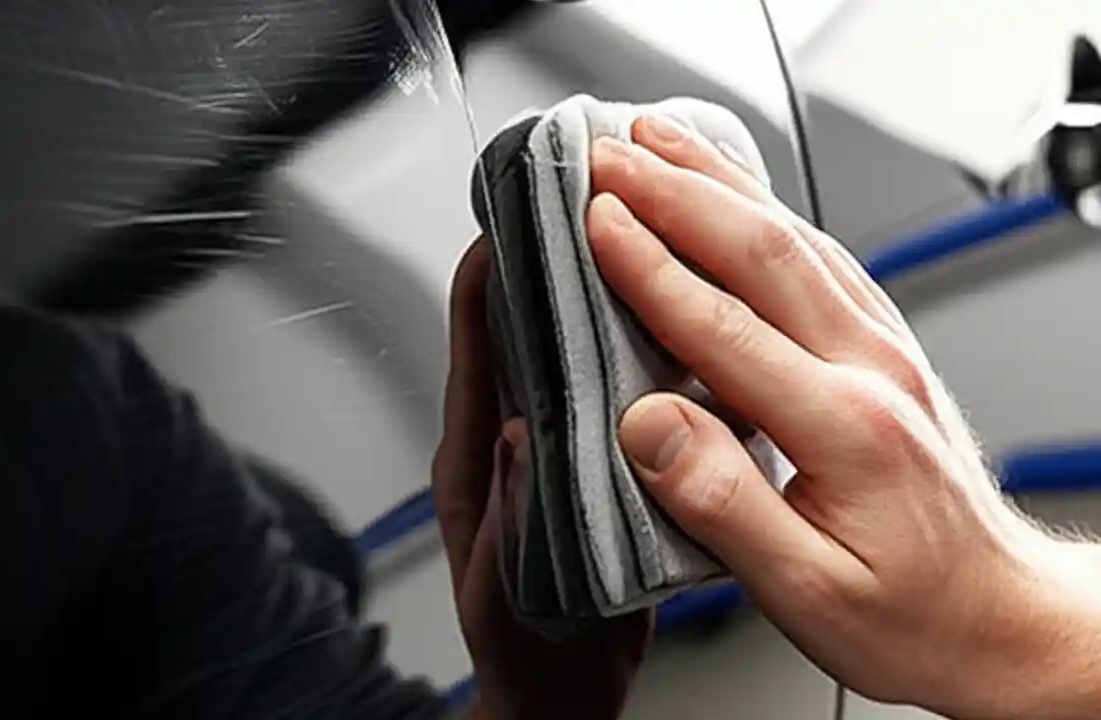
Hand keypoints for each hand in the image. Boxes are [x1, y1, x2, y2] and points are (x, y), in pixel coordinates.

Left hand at [433, 240, 651, 719]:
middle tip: (581, 216)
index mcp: (475, 460)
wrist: (558, 696)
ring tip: (638, 258)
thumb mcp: (503, 587)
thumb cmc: (520, 651)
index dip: (481, 282)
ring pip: (576, 363)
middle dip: (546, 273)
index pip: (471, 351)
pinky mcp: (599, 474)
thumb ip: (509, 511)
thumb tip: (519, 433)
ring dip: (600, 312)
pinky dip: (644, 368)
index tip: (504, 224)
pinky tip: (683, 343)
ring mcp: (558, 455)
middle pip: (523, 337)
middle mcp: (514, 442)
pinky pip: (618, 404)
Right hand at [585, 115, 1100, 719]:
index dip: (649, 265)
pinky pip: (826, 259)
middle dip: (678, 191)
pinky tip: (742, 196)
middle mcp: (870, 370)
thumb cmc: (909, 618)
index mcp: (843, 427)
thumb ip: (720, 501)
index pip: (724, 324)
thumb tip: (648, 426)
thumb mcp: (804, 592)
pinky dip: (771, 213)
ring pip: (797, 241)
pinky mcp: (889, 353)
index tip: (597, 218)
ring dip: (723, 184)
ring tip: (663, 145)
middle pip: (763, 252)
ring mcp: (886, 353)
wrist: (1000, 621)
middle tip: (610, 154)